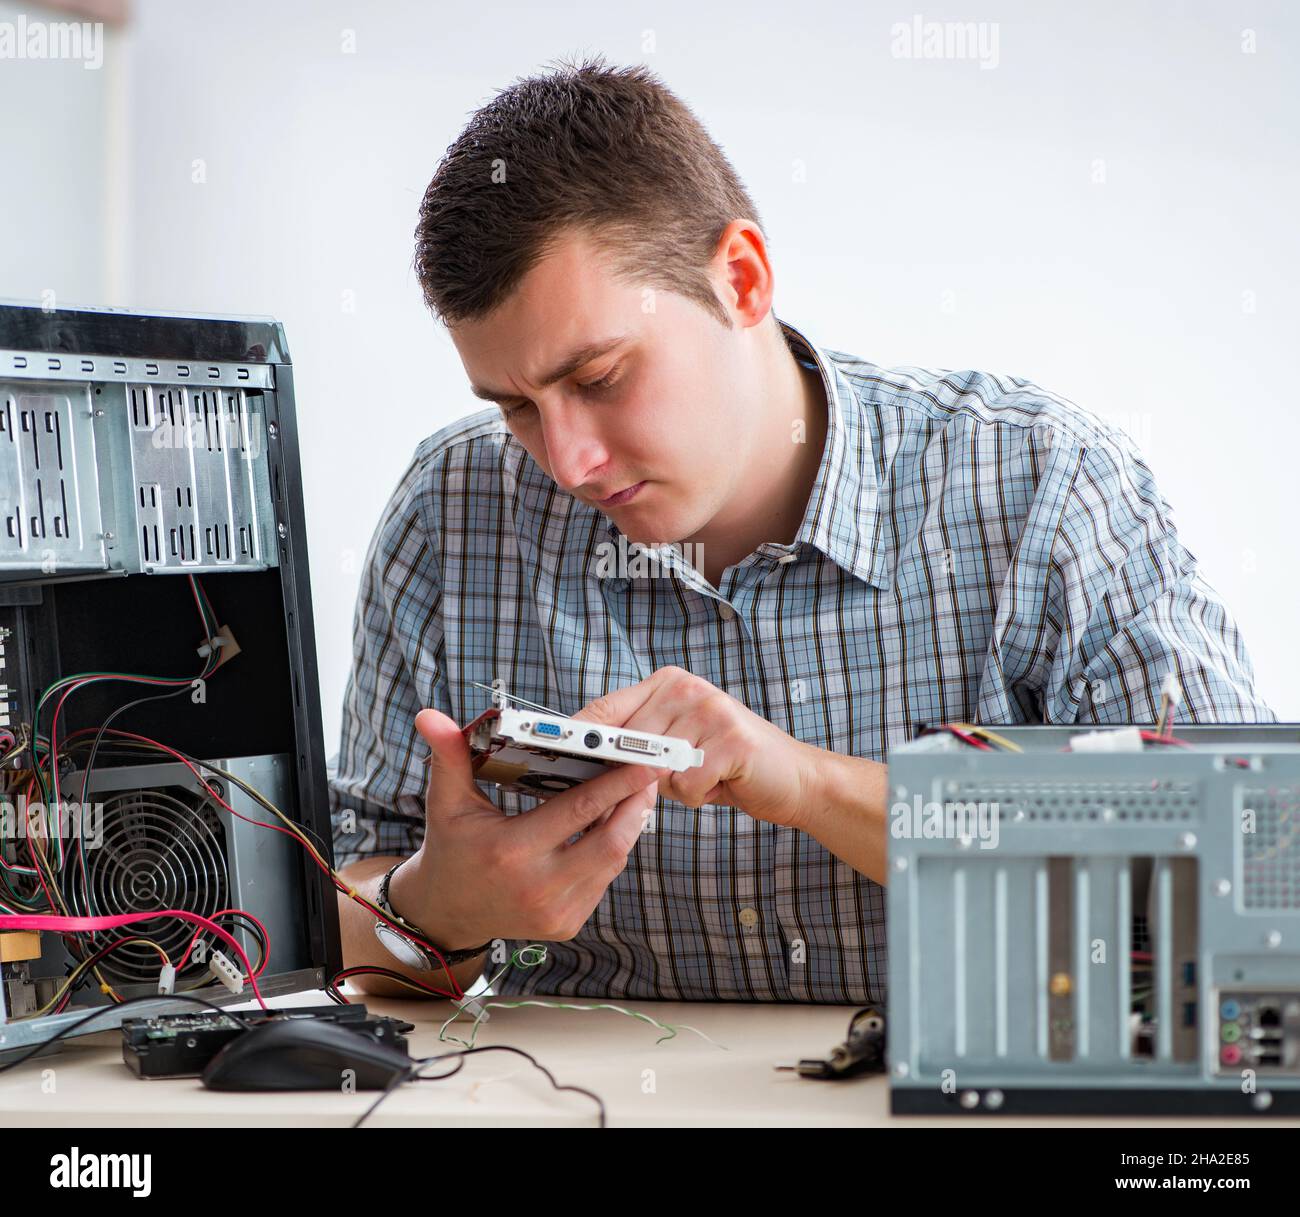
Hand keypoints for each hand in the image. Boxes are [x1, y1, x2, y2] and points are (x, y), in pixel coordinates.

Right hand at [391, 709, 665, 947]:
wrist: (447, 912)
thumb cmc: (450, 847)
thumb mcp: (446, 802)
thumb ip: (448, 756)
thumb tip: (431, 715)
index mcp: (511, 852)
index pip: (578, 811)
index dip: (617, 783)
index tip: (645, 760)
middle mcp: (538, 887)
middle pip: (610, 842)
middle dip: (636, 803)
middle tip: (651, 771)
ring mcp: (556, 912)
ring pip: (613, 862)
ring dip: (630, 825)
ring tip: (638, 792)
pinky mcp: (568, 924)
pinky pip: (604, 880)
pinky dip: (613, 849)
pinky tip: (615, 824)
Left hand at [573, 665, 821, 828]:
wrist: (793, 778)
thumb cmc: (726, 765)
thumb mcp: (678, 745)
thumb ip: (639, 744)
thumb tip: (586, 763)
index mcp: (666, 683)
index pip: (605, 708)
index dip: (576, 735)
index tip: (548, 757)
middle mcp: (685, 687)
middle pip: (625, 742)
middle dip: (634, 775)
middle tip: (670, 781)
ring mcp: (709, 708)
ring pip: (654, 767)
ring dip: (674, 787)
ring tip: (703, 776)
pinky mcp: (730, 738)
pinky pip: (684, 782)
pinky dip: (696, 796)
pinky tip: (719, 783)